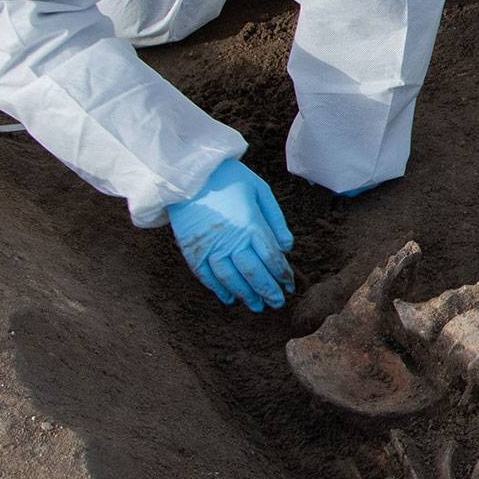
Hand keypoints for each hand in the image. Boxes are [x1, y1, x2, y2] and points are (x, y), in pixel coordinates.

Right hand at [166, 157, 293, 309]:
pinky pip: (206, 276)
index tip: (289, 286)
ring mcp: (209, 246)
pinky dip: (218, 289)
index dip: (282, 275)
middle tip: (277, 304)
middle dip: (267, 291)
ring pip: (230, 279)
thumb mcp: (260, 190)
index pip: (271, 258)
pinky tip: (229, 298)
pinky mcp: (192, 249)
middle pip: (253, 273)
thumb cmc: (229, 178)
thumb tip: (287, 247)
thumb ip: (275, 220)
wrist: (189, 172)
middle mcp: (231, 239)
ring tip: (257, 306)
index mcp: (251, 225)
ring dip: (245, 295)